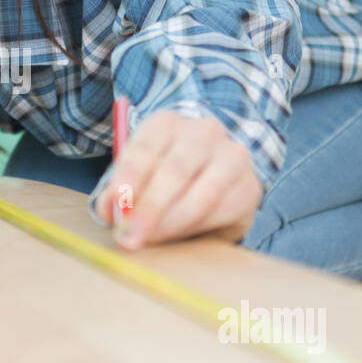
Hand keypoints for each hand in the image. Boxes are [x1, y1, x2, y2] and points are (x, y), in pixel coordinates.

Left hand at [92, 109, 263, 248]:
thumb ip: (121, 192)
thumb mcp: (137, 176)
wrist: (212, 174)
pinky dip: (196, 227)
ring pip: (204, 194)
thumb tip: (111, 211)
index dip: (128, 177)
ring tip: (151, 239)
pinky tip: (178, 235)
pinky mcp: (250, 184)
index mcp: (166, 123)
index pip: (145, 148)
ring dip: (173, 222)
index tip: (116, 205)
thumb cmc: (163, 175)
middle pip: (175, 170)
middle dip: (150, 208)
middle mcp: (203, 132)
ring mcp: (232, 155)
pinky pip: (223, 210)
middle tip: (131, 237)